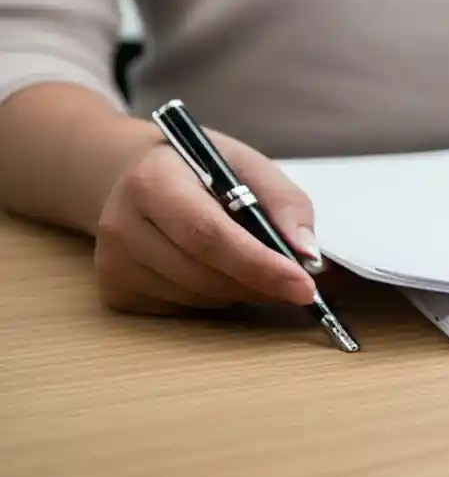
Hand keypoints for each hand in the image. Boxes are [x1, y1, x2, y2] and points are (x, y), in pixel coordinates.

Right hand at [94, 134, 319, 314]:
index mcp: (153, 181)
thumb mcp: (246, 165)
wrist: (132, 175)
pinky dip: (213, 298)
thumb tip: (307, 253)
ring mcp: (112, 262)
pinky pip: (182, 310)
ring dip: (240, 291)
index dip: (260, 265)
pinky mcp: (115, 290)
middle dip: (260, 284)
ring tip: (251, 264)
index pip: (209, 235)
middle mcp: (121, 224)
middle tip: (297, 284)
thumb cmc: (198, 169)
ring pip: (198, 298)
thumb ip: (284, 202)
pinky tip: (213, 269)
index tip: (304, 285)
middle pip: (204, 275)